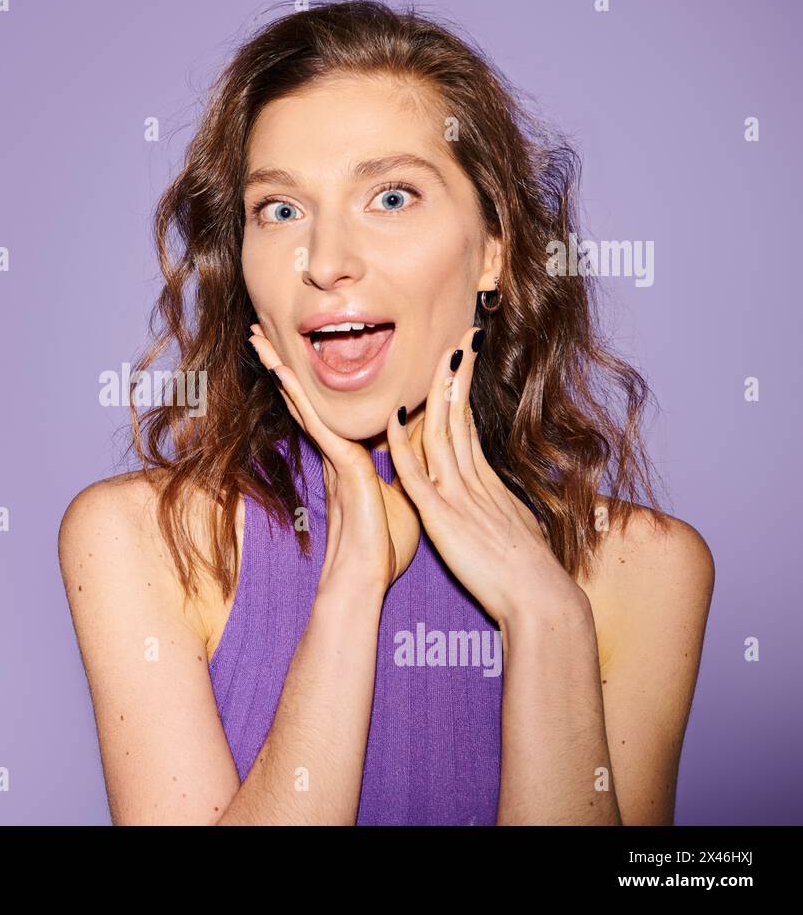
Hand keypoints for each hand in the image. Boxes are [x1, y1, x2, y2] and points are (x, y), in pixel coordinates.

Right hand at [248, 324, 420, 597]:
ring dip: (279, 366)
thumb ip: (407, 466)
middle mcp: (334, 451)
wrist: (368, 578)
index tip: (295, 353)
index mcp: (349, 458)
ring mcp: (332, 455)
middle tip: (262, 332)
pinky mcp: (338, 463)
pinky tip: (279, 368)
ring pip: (302, 400)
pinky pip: (314, 420)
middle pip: (305, 397)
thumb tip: (421, 444)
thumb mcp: (405, 494)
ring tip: (257, 336)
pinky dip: (296, 393)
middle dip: (284, 364)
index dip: (309, 381)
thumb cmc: (383, 547)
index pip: (326, 409)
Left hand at [386, 326, 580, 625]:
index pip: (468, 425)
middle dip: (456, 373)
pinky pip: (417, 472)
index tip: (461, 358)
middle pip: (458, 416)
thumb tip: (499, 503)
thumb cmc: (530, 576)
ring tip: (435, 352)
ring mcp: (458, 495)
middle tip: (458, 334)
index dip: (462, 391)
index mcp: (487, 484)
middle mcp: (472, 481)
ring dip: (435, 392)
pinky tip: (394, 414)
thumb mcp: (516, 531)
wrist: (539, 600)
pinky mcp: (442, 516)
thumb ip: (500, 511)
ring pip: (440, 433)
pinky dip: (402, 442)